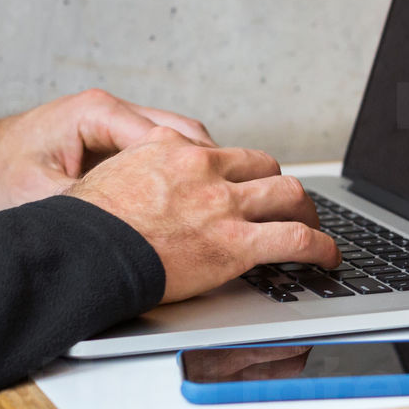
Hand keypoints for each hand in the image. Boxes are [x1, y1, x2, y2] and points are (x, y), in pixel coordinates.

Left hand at [0, 88, 215, 214]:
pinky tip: (188, 199)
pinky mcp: (114, 135)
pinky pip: (162, 147)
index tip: (217, 198)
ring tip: (216, 202)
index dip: (195, 170)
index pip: (165, 137)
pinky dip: (180, 170)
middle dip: (211, 167)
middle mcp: (112, 109)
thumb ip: (90, 207)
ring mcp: (115, 120)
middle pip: (184, 132)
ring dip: (198, 168)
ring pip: (180, 138)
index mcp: (97, 112)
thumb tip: (130, 232)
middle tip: (230, 201)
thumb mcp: (41, 196)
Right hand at [65, 127, 338, 301]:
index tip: (249, 185)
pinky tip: (328, 258)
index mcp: (172, 150)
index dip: (242, 172)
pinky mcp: (236, 243)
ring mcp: (223, 205)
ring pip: (290, 195)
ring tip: (315, 228)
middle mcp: (204, 169)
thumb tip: (138, 189)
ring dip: (308, 212)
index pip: (224, 152)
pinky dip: (322, 247)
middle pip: (265, 168)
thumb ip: (137, 173)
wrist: (79, 253)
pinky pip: (297, 239)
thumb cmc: (83, 227)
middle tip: (289, 206)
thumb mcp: (108, 177)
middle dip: (281, 188)